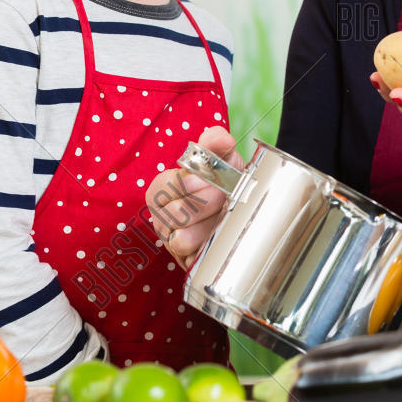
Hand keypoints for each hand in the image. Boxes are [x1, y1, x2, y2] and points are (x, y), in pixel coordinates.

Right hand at [145, 125, 241, 270]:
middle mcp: (160, 217)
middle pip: (177, 213)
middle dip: (208, 202)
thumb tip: (221, 138)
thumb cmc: (225, 181)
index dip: (195, 182)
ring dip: (210, 226)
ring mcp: (170, 242)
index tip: (215, 180)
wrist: (241, 208)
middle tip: (225, 197)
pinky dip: (210, 247)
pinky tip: (220, 236)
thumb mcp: (223, 158)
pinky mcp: (185, 262)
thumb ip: (216, 143)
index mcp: (162, 189)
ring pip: (183, 238)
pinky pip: (192, 259)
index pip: (167, 185)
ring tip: (223, 217)